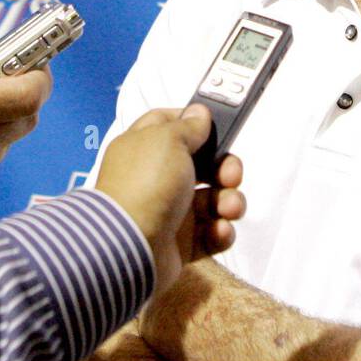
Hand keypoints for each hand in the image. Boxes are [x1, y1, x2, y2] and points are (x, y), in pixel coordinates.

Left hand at [96, 106, 243, 304]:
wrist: (130, 248)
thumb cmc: (144, 187)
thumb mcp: (169, 140)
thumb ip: (189, 125)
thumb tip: (199, 113)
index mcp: (145, 149)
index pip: (170, 126)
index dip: (195, 122)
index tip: (217, 125)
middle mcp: (156, 178)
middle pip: (202, 165)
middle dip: (225, 168)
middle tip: (230, 174)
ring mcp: (168, 212)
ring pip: (212, 200)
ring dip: (229, 202)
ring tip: (228, 209)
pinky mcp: (180, 243)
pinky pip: (211, 233)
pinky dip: (220, 232)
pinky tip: (219, 230)